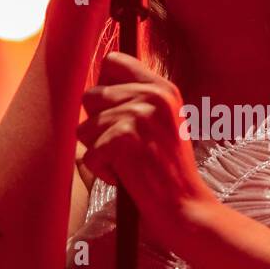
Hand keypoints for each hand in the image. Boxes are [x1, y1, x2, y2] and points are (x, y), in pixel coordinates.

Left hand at [76, 51, 217, 252]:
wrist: (184, 206)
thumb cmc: (167, 169)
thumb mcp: (162, 123)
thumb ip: (135, 100)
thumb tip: (92, 90)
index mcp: (162, 88)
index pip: (113, 62)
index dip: (103, 86)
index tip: (110, 109)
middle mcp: (152, 97)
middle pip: (90, 97)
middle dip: (98, 126)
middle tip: (126, 148)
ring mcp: (137, 117)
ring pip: (84, 128)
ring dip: (100, 152)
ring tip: (129, 163)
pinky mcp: (122, 141)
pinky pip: (87, 155)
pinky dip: (102, 172)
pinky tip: (126, 177)